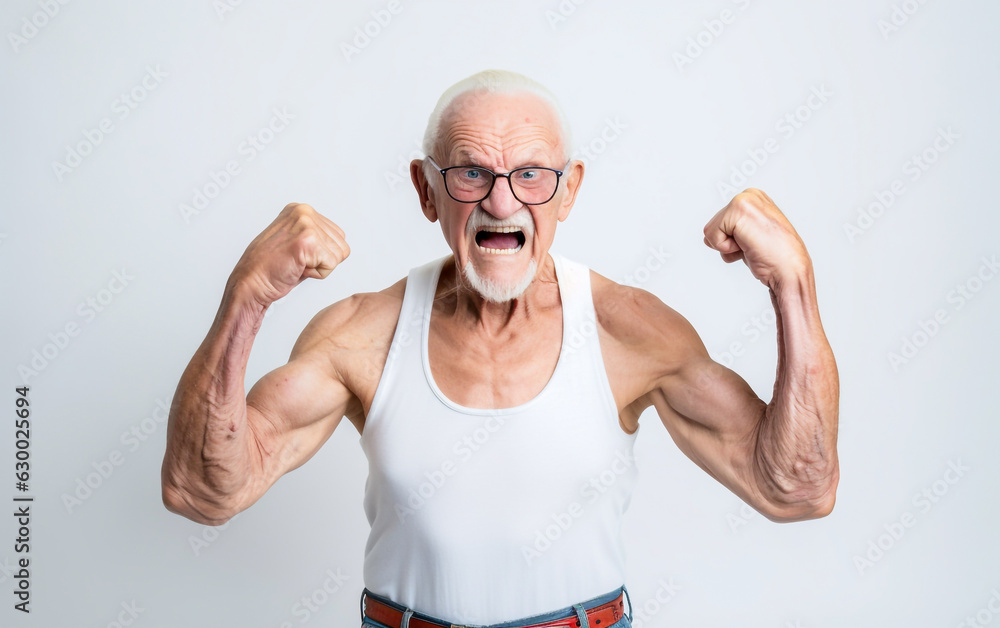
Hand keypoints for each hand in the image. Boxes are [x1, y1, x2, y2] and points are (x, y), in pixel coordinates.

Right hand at [231, 203, 349, 304]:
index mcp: (301, 210)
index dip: (322, 254)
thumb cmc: (270, 268)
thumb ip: (317, 237)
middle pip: (341, 245)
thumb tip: (339, 245)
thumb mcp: (296, 241)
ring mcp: (306, 224)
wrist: (250, 283)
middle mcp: (304, 212)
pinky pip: (331, 264)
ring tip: (296, 263)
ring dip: (319, 267)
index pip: (338, 235)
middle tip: (296, 261)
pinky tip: (297, 268)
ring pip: (338, 255)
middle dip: (323, 260)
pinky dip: (317, 273)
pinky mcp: (307, 240)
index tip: (298, 254)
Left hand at [702, 188, 810, 288]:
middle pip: (713, 225)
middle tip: (754, 246)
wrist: (789, 270)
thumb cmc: (775, 259)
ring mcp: (745, 199)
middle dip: (728, 243)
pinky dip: (726, 247)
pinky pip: (711, 235)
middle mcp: (750, 195)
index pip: (720, 224)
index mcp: (754, 199)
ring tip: (751, 246)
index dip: (731, 241)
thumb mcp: (748, 241)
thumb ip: (729, 234)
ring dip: (728, 247)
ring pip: (710, 230)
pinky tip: (748, 246)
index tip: (754, 244)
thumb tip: (707, 239)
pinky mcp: (738, 208)